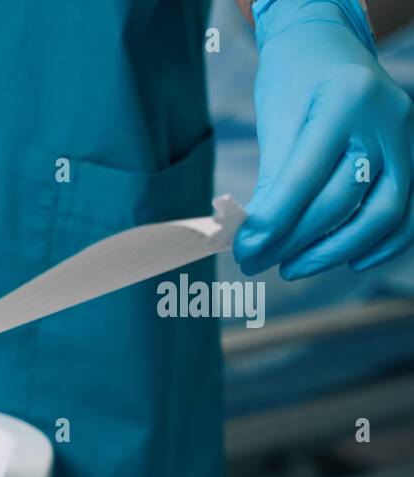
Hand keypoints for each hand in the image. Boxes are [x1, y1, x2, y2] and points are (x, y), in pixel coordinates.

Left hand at [234, 0, 413, 278]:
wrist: (329, 45)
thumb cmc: (294, 80)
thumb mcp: (276, 120)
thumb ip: (273, 179)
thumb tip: (255, 239)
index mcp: (344, 100)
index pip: (305, 177)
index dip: (272, 223)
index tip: (243, 252)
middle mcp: (386, 118)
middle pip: (343, 199)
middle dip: (294, 241)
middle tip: (255, 263)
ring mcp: (408, 138)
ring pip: (382, 212)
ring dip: (334, 251)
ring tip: (291, 266)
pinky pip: (408, 210)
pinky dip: (383, 243)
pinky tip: (350, 262)